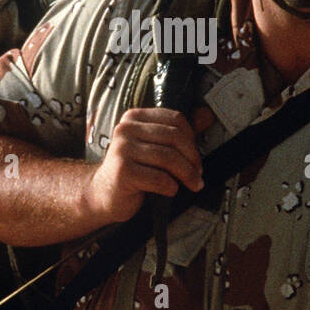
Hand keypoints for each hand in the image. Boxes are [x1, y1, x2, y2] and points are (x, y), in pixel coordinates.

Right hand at [83, 108, 204, 223]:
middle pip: (174, 137)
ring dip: (186, 174)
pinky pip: (158, 178)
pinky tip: (170, 190)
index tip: (196, 156)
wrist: (104, 194)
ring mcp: (122, 149)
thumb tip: (206, 115)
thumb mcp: (154, 147)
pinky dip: (171, 186)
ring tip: (192, 184)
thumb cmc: (132, 170)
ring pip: (168, 157)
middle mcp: (126, 129)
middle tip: (198, 173)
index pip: (174, 118)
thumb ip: (178, 132)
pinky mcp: (123, 171)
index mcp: (135, 118)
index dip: (192, 138)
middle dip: (192, 158)